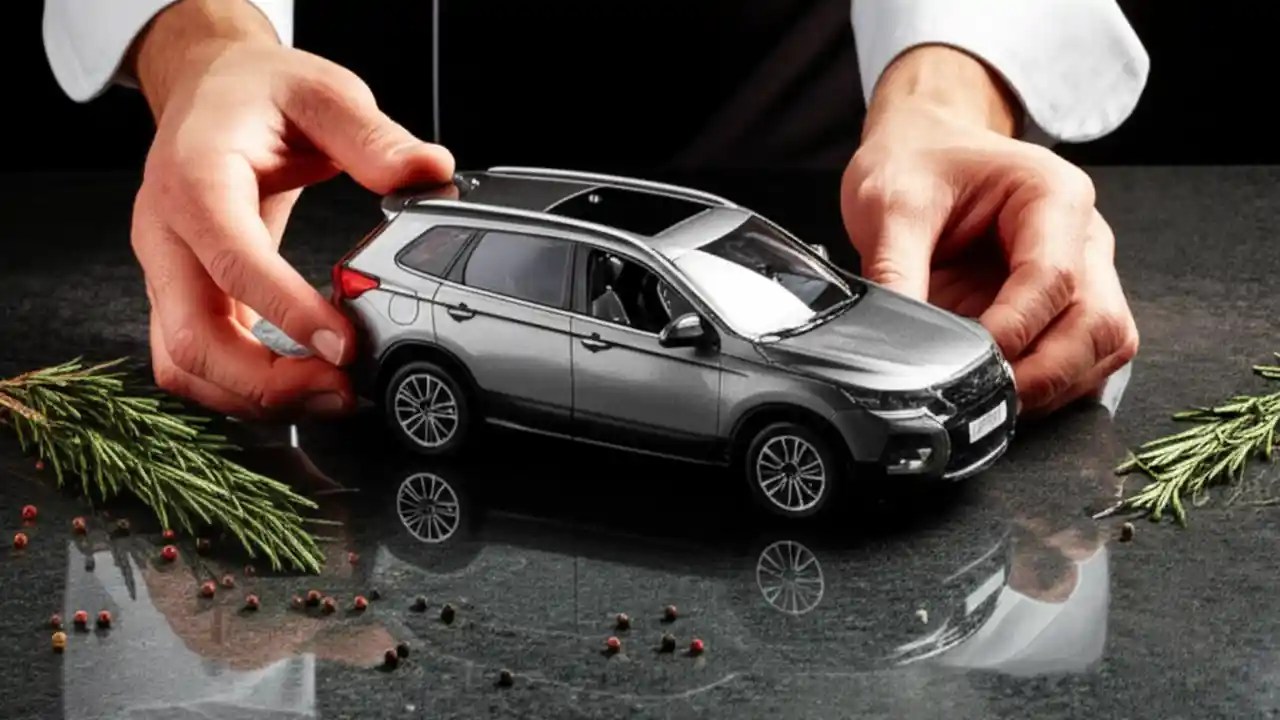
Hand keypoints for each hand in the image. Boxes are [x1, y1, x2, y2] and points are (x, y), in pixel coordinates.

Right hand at [128, 0, 453, 417]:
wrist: (210, 89)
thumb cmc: (257, 92)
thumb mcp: (321, 93)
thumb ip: (372, 137)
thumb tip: (426, 173)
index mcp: (195, 178)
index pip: (231, 260)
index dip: (286, 313)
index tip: (344, 346)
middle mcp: (166, 233)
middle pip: (192, 338)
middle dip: (266, 383)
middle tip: (340, 389)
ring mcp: (167, 270)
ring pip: (185, 363)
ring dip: (255, 397)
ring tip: (330, 396)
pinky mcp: (182, 294)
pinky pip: (196, 359)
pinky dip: (245, 387)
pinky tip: (302, 382)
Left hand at [841, 46, 1137, 415]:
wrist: (923, 146)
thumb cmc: (917, 163)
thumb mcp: (890, 205)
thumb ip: (895, 272)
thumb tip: (897, 345)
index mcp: (1052, 195)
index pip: (1053, 278)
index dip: (1013, 331)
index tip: (967, 362)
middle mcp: (1084, 235)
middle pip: (1097, 323)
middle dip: (1044, 373)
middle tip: (984, 399)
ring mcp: (1086, 272)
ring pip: (1104, 347)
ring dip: (1054, 386)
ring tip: (992, 401)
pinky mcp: (1070, 304)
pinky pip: (1086, 358)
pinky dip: (1052, 385)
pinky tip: (1005, 392)